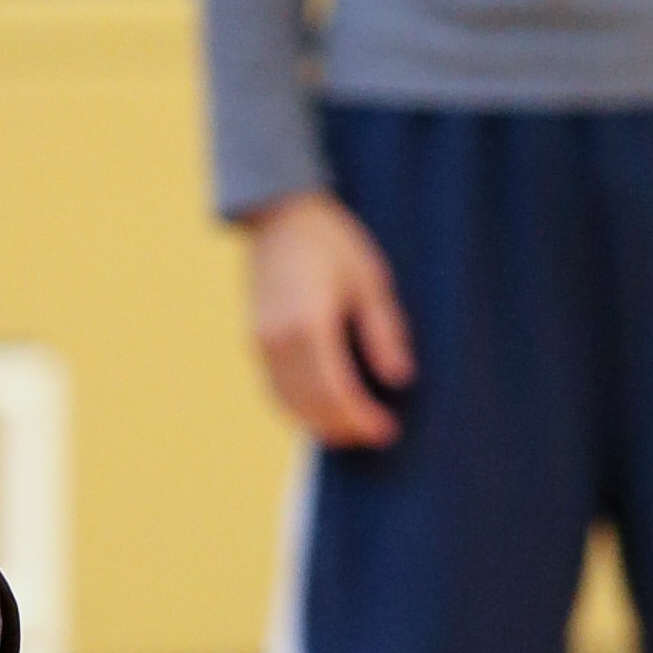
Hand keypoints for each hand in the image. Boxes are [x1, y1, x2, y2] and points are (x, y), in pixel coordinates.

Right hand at [244, 189, 414, 448]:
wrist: (280, 216)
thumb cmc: (333, 243)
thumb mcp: (371, 280)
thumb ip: (384, 331)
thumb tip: (398, 378)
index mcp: (311, 323)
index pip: (336, 390)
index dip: (361, 417)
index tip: (387, 430)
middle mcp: (279, 339)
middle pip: (311, 405)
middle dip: (344, 428)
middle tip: (374, 436)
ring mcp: (260, 342)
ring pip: (288, 403)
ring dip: (319, 424)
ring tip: (351, 431)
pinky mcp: (254, 341)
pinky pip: (273, 389)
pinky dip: (296, 409)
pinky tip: (320, 413)